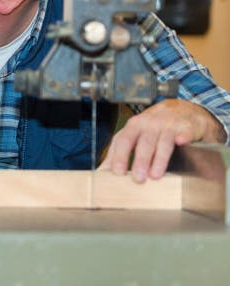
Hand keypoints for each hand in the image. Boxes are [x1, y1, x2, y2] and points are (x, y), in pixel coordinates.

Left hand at [100, 99, 226, 182]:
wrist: (183, 110)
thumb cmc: (155, 126)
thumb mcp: (134, 135)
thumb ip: (120, 151)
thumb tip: (102, 172)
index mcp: (134, 126)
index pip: (123, 141)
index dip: (120, 156)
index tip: (116, 173)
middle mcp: (149, 123)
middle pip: (143, 142)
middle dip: (139, 160)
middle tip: (138, 179)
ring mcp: (168, 124)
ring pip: (162, 141)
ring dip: (159, 159)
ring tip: (155, 176)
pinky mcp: (186, 127)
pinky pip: (184, 133)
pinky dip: (183, 137)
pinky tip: (181, 143)